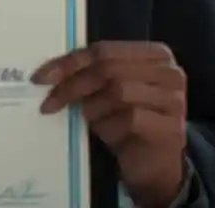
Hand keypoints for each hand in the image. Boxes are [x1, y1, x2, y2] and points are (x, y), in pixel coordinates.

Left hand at [33, 42, 187, 207]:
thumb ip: (90, 74)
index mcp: (155, 54)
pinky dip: (110, 128)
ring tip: (92, 122)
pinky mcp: (171, 127)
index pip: (103, 50)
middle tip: (49, 104)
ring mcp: (174, 99)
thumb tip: (47, 73)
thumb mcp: (106, 93)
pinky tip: (110, 137)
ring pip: (118, 92)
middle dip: (72, 86)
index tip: (40, 78)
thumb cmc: (127, 122)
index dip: (68, 62)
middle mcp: (170, 72)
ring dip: (94, 110)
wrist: (154, 165)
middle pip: (108, 69)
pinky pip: (129, 119)